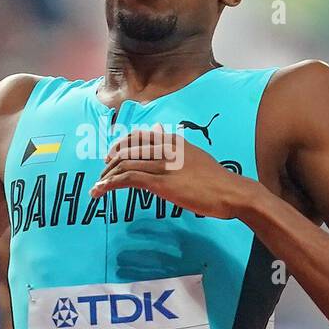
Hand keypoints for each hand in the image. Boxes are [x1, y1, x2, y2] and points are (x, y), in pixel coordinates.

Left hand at [89, 125, 254, 219]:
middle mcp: (165, 148)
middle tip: (102, 175)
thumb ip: (178, 152)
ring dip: (106, 176)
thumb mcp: (196, 157)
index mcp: (173, 141)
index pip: (138, 136)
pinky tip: (101, 191)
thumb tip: (164, 148)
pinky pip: (128, 179)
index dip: (120, 146)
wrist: (231, 192)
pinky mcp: (161, 182)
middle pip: (126, 149)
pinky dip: (110, 184)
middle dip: (109, 163)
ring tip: (97, 187)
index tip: (111, 157)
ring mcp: (163, 165)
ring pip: (124, 163)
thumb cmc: (217, 180)